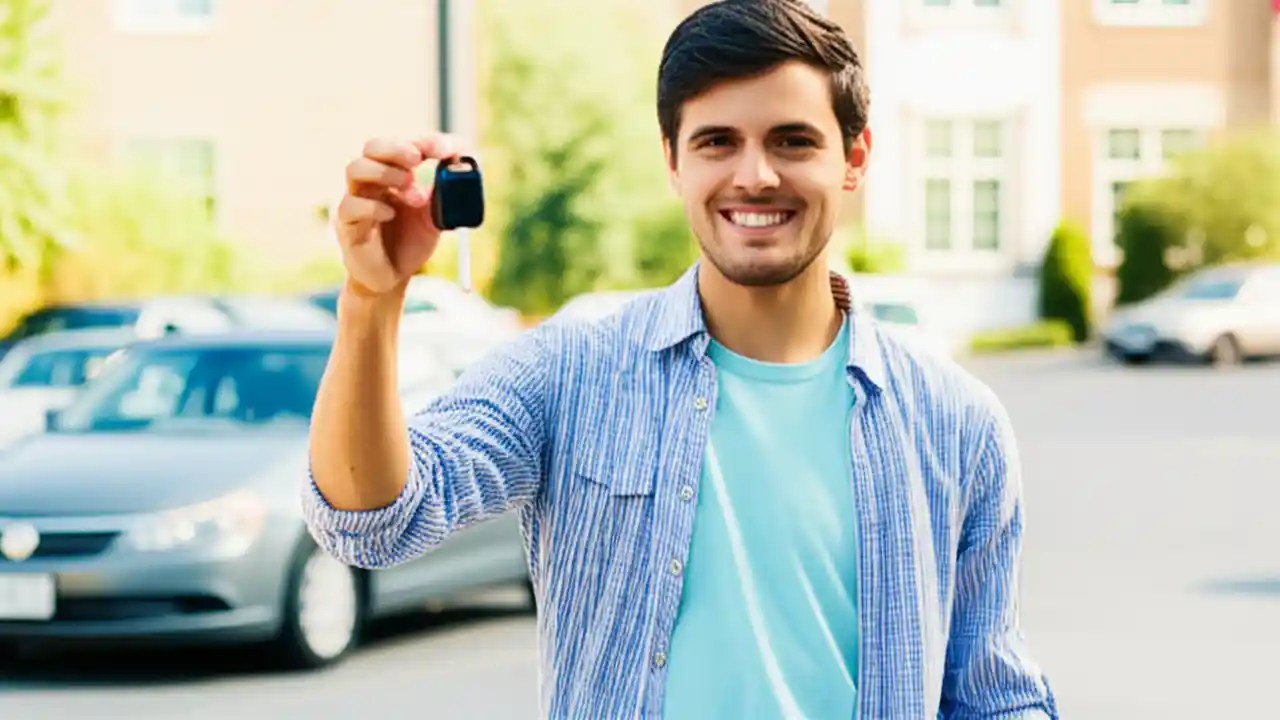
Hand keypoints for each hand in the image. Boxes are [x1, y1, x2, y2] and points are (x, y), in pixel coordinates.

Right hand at [335, 133, 459, 295]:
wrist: (393, 279)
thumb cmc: (410, 242)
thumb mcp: (435, 214)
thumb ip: (446, 190)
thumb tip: (463, 163)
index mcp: (391, 174)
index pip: (401, 145)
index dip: (423, 142)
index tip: (445, 149)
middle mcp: (370, 182)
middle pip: (372, 147)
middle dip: (397, 149)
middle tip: (418, 161)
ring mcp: (354, 200)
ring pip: (355, 168)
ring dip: (386, 174)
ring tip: (411, 194)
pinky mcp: (346, 225)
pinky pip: (351, 206)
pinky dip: (373, 207)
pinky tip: (391, 216)